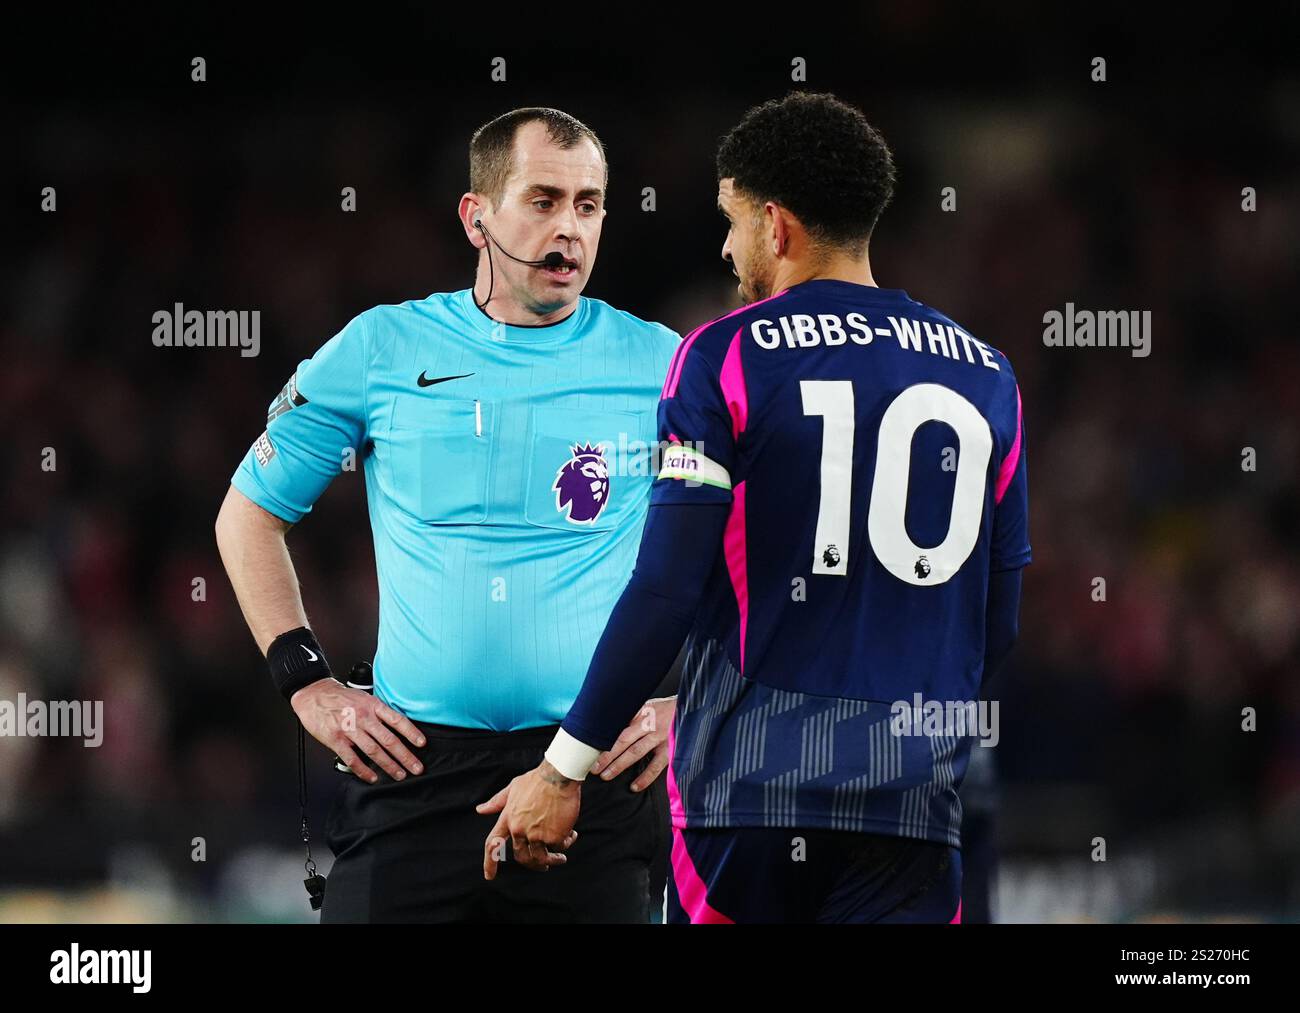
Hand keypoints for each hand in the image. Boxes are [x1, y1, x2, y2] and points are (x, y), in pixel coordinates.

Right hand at [290, 678, 425, 782]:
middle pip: (389, 739)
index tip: (422, 743)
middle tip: (416, 768)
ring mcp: (350, 729)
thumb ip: (378, 711)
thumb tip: (396, 726)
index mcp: (373, 705)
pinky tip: (372, 777)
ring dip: (388, 765)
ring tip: (399, 774)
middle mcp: (364, 717)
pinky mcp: (336, 740)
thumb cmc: (340, 697)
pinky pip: (352, 759)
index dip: (411, 732)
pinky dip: (363, 770)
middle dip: (405, 756)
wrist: (314, 694)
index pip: (397, 720)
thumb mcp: (364, 697)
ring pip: (373, 751)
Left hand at [476, 761, 580, 878]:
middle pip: (522, 857)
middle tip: (544, 865)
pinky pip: (559, 847)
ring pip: (541, 858)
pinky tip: (572, 834)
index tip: (489, 876)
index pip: (493, 844)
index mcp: (507, 818)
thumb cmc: (537, 779)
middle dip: (533, 864)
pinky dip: (566, 843)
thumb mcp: (513, 788)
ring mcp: (536, 834)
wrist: (558, 775)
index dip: (489, 862)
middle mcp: (519, 829)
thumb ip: (497, 802)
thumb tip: (480, 810)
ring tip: (561, 857)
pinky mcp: (553, 836)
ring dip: (553, 860)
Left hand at [590, 696, 674, 790]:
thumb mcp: (648, 705)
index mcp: (640, 713)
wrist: (692, 708)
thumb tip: (612, 727)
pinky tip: (634, 786)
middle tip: (593, 767)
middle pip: (622, 741)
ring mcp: (659, 737)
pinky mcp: (671, 749)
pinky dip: (645, 777)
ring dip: (619, 765)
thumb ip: (633, 716)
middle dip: (606, 755)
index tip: (589, 749)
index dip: (603, 739)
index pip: (617, 727)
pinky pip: (655, 766)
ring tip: (606, 776)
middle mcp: (648, 725)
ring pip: (635, 753)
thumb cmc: (667, 709)